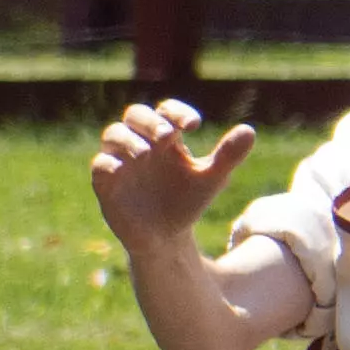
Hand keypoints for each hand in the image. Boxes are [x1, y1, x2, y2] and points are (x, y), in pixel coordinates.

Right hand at [92, 99, 256, 249]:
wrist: (168, 238)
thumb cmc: (188, 201)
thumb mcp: (211, 179)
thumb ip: (228, 156)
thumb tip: (250, 131)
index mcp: (166, 138)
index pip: (166, 111)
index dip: (177, 112)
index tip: (194, 125)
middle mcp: (141, 142)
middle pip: (135, 115)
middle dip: (150, 121)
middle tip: (169, 136)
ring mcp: (121, 161)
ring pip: (113, 134)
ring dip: (128, 139)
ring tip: (147, 153)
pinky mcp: (106, 184)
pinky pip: (100, 166)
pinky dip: (108, 164)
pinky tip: (121, 170)